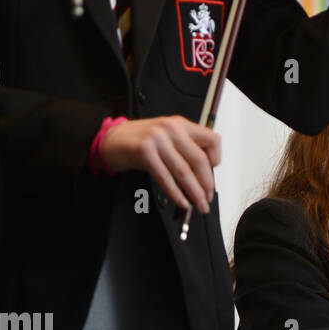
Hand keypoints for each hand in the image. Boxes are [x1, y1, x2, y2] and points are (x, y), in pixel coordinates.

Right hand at [100, 116, 220, 212]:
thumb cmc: (141, 141)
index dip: (216, 160)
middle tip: (207, 199)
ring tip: (199, 205)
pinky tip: (181, 202)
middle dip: (206, 184)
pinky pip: (165, 177)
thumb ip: (186, 150)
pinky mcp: (145, 151)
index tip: (213, 176)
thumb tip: (205, 176)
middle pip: (199, 160)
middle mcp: (171, 129)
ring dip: (194, 193)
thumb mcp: (168, 138)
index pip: (212, 140)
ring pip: (184, 171)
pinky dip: (175, 193)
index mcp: (181, 124)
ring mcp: (157, 139)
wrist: (112, 139)